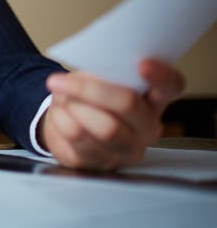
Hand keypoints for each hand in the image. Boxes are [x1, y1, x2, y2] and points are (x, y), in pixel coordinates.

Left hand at [38, 60, 184, 169]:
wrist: (66, 120)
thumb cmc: (89, 96)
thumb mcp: (98, 76)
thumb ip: (105, 70)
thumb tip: (97, 63)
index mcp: (152, 100)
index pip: (170, 86)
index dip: (161, 76)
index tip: (142, 64)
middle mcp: (146, 128)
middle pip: (127, 104)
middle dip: (89, 89)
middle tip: (57, 80)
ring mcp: (126, 149)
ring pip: (103, 126)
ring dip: (72, 106)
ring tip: (59, 95)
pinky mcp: (100, 163)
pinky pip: (78, 137)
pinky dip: (61, 119)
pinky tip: (59, 112)